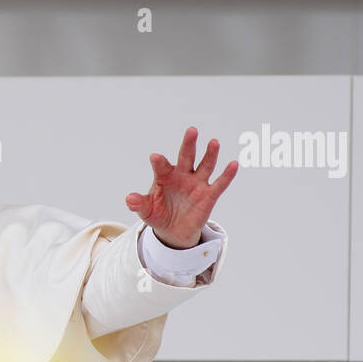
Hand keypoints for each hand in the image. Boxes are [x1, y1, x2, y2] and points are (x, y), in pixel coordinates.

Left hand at [125, 126, 237, 248]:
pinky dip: (227, 175)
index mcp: (165, 176)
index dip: (159, 163)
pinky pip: (219, 184)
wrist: (173, 230)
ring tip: (213, 142)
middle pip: (187, 157)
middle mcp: (182, 176)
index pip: (162, 167)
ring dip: (210, 155)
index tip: (155, 157)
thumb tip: (129, 199)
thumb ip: (138, 204)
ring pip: (205, 166)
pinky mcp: (209, 195)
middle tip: (192, 131)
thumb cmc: (158, 214)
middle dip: (189, 144)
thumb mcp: (146, 211)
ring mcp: (197, 184)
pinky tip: (233, 164)